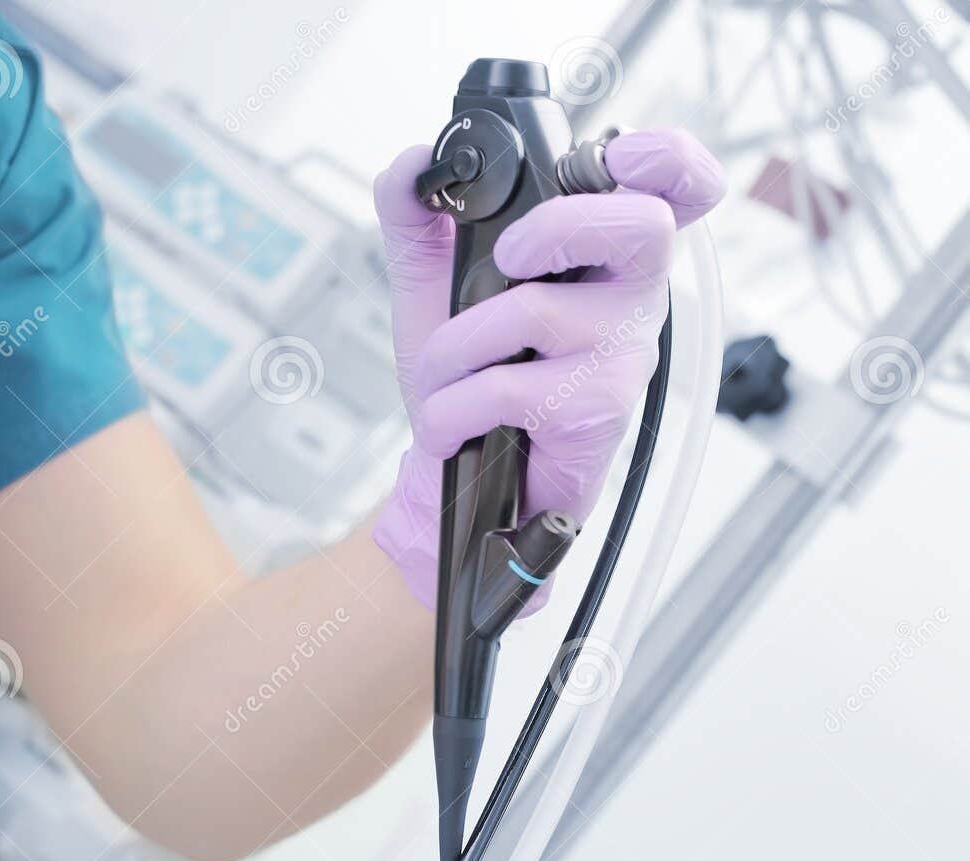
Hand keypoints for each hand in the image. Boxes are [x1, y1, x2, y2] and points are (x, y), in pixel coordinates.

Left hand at [372, 127, 725, 609]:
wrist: (467, 476)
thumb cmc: (473, 381)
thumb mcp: (436, 288)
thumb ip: (418, 218)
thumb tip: (411, 165)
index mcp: (606, 254)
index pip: (675, 188)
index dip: (669, 160)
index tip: (623, 158)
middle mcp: (632, 298)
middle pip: (638, 223)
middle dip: (557, 226)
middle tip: (507, 259)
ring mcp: (622, 355)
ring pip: (535, 312)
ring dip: (453, 351)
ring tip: (443, 381)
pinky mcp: (596, 412)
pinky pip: (506, 386)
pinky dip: (450, 407)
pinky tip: (450, 425)